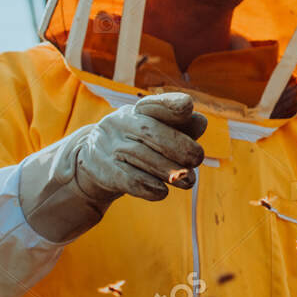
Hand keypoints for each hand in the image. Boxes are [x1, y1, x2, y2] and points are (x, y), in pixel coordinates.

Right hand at [73, 92, 208, 203]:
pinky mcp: (101, 170)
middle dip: (179, 146)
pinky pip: (127, 178)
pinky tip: (162, 192)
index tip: (186, 106)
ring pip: (141, 155)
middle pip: (151, 131)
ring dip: (169, 170)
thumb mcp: (158, 131)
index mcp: (139, 110)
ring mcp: (108, 145)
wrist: (95, 163)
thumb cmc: (139, 143)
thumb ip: (181, 127)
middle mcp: (120, 123)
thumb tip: (201, 122)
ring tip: (188, 181)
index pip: (155, 104)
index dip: (171, 104)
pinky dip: (148, 186)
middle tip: (197, 159)